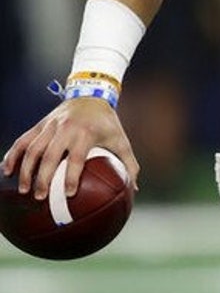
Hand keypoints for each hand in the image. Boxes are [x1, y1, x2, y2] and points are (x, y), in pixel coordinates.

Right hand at [1, 98, 138, 200]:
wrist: (91, 94)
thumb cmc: (108, 122)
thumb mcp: (121, 140)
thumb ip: (129, 164)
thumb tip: (134, 189)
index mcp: (86, 133)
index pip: (76, 157)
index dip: (71, 176)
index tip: (68, 194)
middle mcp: (66, 128)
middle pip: (50, 155)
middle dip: (43, 178)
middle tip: (40, 198)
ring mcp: (50, 126)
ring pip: (32, 149)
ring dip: (25, 170)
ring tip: (24, 190)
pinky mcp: (40, 124)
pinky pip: (22, 140)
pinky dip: (13, 155)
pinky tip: (7, 171)